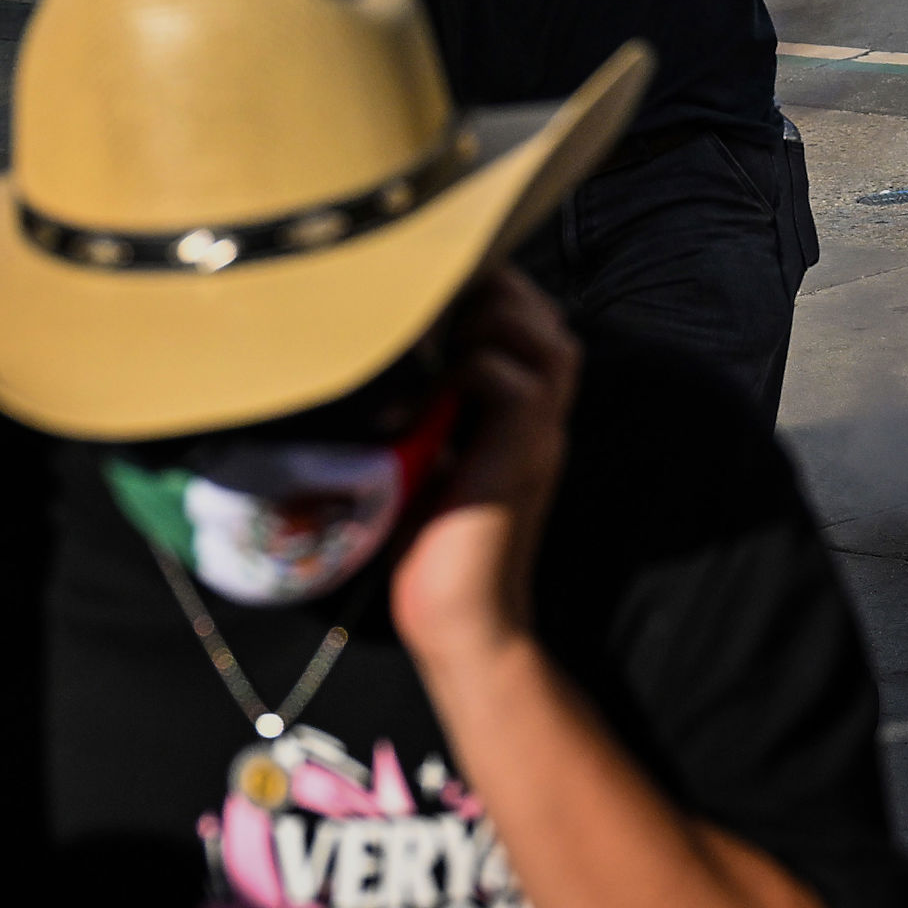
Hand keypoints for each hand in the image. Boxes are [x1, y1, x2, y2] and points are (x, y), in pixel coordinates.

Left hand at [388, 266, 581, 673]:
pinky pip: (507, 377)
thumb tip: (364, 358)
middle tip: (419, 317)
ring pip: (541, 332)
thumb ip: (422, 405)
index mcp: (523, 408)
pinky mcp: (522, 449)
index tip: (419, 297)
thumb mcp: (423, 453)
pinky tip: (414, 401)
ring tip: (426, 351)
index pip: (526, 314)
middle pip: (540, 311)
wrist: (458, 616)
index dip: (482, 290)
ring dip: (481, 325)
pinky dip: (461, 370)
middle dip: (483, 295)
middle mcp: (542, 411)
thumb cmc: (427, 542)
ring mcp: (540, 429)